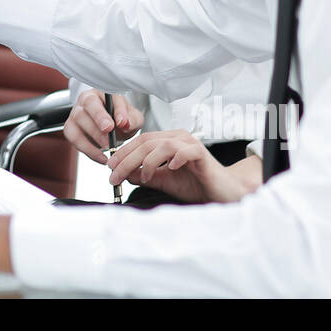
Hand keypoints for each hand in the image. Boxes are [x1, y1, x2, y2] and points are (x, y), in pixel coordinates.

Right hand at [62, 90, 144, 164]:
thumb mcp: (133, 118)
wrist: (110, 130)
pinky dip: (88, 150)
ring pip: (78, 120)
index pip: (107, 94)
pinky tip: (101, 157)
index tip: (122, 122)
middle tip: (109, 131)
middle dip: (99, 118)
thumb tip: (124, 123)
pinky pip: (74, 138)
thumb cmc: (120, 120)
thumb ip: (132, 119)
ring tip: (108, 147)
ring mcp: (75, 113)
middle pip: (89, 103)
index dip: (115, 108)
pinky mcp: (70, 128)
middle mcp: (86, 99)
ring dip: (93, 135)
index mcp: (103, 92)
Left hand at [106, 129, 251, 203]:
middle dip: (127, 159)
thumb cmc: (194, 184)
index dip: (123, 153)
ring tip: (142, 178)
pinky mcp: (201, 153)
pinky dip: (174, 159)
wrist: (221, 192)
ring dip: (147, 162)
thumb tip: (122, 173)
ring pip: (161, 145)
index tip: (109, 168)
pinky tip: (169, 169)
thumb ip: (144, 176)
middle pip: (146, 142)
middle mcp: (177, 137)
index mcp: (167, 140)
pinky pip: (184, 151)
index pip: (140, 141)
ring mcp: (190, 143)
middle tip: (115, 176)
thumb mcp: (163, 181)